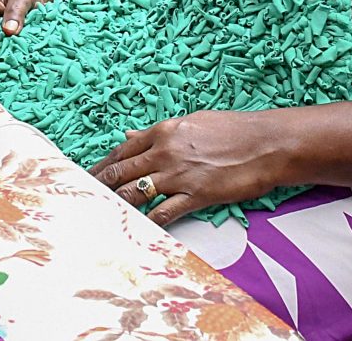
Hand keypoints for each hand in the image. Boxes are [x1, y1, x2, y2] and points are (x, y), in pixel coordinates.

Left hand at [90, 113, 292, 227]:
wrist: (266, 144)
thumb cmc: (233, 130)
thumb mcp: (191, 122)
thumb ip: (157, 132)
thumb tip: (129, 134)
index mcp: (164, 131)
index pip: (123, 149)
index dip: (104, 164)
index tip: (90, 175)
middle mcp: (165, 151)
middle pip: (122, 171)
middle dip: (101, 185)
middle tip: (85, 198)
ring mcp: (179, 174)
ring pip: (136, 191)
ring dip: (117, 203)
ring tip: (102, 214)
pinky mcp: (195, 195)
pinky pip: (163, 212)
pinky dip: (147, 221)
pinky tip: (136, 228)